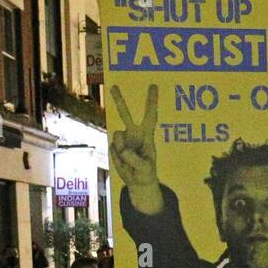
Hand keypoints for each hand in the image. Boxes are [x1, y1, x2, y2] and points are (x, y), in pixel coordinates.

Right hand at [110, 83, 161, 213]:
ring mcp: (123, 140)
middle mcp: (134, 134)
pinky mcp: (115, 147)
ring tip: (129, 161)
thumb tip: (122, 149)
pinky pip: (113, 149)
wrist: (138, 181)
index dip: (151, 102)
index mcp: (146, 135)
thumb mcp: (145, 169)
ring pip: (117, 136)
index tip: (153, 86)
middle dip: (119, 100)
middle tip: (113, 87)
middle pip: (125, 114)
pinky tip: (124, 163)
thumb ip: (134, 159)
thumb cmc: (146, 172)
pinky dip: (117, 158)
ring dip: (122, 149)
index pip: (150, 116)